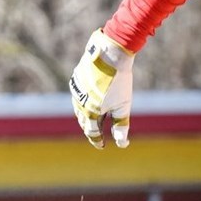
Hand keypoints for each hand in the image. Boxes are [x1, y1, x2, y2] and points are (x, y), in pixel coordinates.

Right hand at [69, 29, 134, 148]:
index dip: (97, 140)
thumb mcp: (123, 105)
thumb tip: (122, 143)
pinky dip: (84, 101)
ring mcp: (76, 90)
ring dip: (86, 116)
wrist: (110, 54)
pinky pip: (78, 94)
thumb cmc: (119, 81)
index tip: (102, 146)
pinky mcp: (77, 78)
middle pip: (84, 121)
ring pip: (79, 108)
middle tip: (97, 134)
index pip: (92, 132)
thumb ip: (121, 125)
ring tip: (94, 119)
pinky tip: (90, 99)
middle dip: (90, 129)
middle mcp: (79, 102)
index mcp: (89, 111)